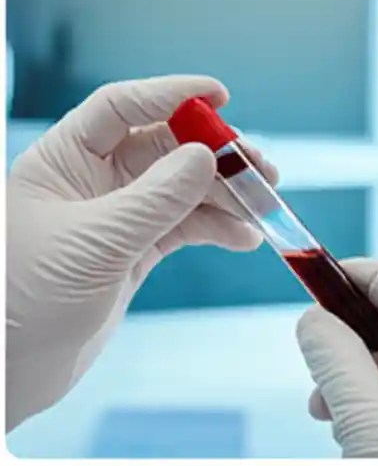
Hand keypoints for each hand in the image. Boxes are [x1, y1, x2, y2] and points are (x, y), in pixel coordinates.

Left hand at [5, 76, 276, 430]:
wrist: (9, 371)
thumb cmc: (24, 298)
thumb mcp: (96, 243)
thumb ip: (156, 198)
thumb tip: (206, 157)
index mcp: (62, 160)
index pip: (120, 107)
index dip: (170, 95)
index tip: (220, 95)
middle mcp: (90, 180)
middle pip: (165, 146)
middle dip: (216, 154)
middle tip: (262, 170)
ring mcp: (115, 216)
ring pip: (184, 188)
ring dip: (227, 194)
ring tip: (265, 207)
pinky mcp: (134, 252)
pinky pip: (186, 226)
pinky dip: (219, 228)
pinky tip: (245, 237)